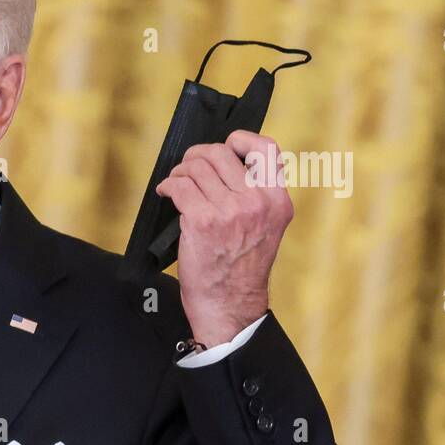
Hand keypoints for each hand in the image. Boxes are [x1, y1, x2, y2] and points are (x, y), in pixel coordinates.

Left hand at [154, 129, 292, 344]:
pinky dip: (168, 185)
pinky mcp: (203, 221)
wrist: (229, 305)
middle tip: (188, 167)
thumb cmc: (241, 269)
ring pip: (196, 167)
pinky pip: (179, 186)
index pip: (266, 149)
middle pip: (220, 153)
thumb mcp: (265, 227)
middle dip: (197, 156)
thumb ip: (256, 196)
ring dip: (180, 171)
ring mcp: (231, 210)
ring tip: (176, 182)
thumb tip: (228, 164)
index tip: (225, 147)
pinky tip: (166, 192)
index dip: (240, 140)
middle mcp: (257, 201)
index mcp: (277, 200)